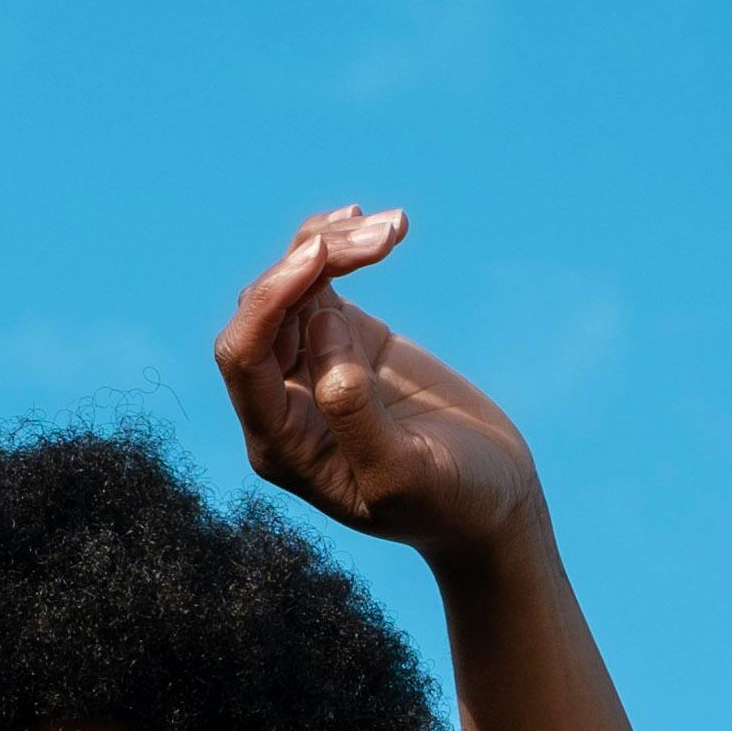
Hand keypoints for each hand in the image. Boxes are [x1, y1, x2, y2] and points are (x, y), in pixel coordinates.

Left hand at [213, 208, 539, 572]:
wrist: (489, 500)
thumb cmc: (446, 503)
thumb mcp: (402, 473)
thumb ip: (353, 410)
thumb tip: (319, 326)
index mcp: (279, 444)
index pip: (242, 359)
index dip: (268, 302)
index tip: (320, 260)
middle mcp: (283, 401)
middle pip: (265, 309)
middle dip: (312, 262)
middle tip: (379, 239)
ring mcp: (312, 365)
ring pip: (293, 284)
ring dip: (334, 245)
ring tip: (391, 229)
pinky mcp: (347, 338)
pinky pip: (322, 279)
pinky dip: (344, 246)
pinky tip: (382, 227)